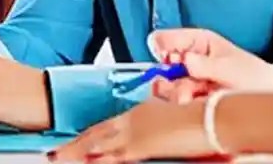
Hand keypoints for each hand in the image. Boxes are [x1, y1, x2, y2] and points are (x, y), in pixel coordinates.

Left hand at [47, 98, 215, 163]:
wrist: (216, 117)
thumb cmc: (203, 120)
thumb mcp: (175, 121)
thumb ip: (160, 128)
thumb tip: (155, 132)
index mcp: (142, 114)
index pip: (107, 127)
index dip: (89, 137)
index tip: (75, 144)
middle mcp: (134, 120)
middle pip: (96, 135)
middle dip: (74, 146)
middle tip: (55, 153)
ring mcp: (136, 132)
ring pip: (97, 144)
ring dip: (76, 152)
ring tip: (58, 158)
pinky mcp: (143, 145)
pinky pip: (113, 155)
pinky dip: (97, 158)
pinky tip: (82, 161)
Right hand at [147, 28, 272, 102]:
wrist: (267, 100)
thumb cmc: (253, 75)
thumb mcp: (230, 67)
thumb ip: (206, 64)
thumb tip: (185, 61)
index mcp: (195, 42)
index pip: (162, 40)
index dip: (162, 50)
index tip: (172, 62)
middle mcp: (186, 60)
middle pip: (158, 68)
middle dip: (171, 80)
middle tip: (191, 87)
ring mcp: (186, 81)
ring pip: (164, 89)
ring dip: (179, 96)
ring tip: (202, 98)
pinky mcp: (188, 100)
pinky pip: (173, 105)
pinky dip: (184, 108)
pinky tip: (202, 106)